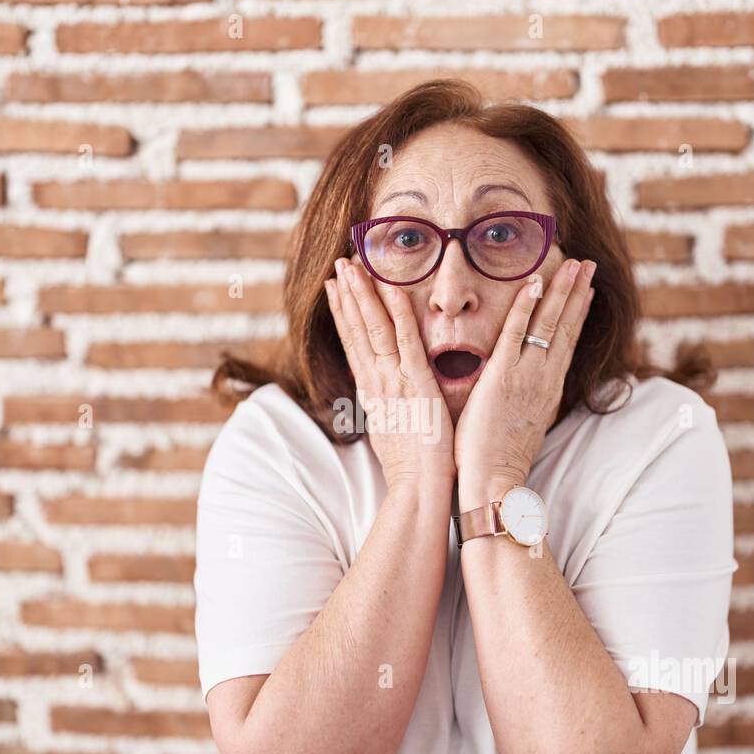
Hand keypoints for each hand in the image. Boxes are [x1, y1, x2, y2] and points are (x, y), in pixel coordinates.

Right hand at [326, 257, 455, 491]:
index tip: (335, 288)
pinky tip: (390, 288)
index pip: (354, 344)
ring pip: (373, 329)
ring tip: (351, 266)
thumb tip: (386, 396)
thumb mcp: (394, 430)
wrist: (418, 489)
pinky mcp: (416, 383)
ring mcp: (394, 381)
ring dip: (362, 294)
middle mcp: (377, 382)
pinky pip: (405, 340)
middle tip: (337, 265)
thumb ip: (389, 407)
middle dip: (346, 294)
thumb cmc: (413, 468)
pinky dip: (397, 313)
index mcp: (373, 391)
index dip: (343, 313)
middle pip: (356, 330)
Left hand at [454, 257, 595, 509]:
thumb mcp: (521, 425)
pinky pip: (516, 334)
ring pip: (549, 324)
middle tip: (587, 263)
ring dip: (561, 290)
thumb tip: (522, 392)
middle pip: (567, 327)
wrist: (495, 482)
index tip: (585, 289)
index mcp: (548, 389)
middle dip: (577, 292)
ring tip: (574, 263)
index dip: (577, 313)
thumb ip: (524, 402)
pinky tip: (535, 282)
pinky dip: (526, 307)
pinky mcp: (502, 377)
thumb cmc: (499, 462)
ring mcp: (526, 376)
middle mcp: (544, 379)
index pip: (567, 343)